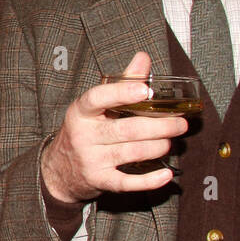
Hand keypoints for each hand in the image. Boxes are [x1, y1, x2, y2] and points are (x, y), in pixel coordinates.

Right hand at [40, 52, 188, 202]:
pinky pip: (127, 182)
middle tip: (180, 124)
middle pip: (126, 129)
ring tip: (170, 142)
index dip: (121, 93)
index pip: (97, 99)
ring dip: (158, 147)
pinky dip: (149, 180)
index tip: (145, 89)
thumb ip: (121, 83)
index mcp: (81, 112)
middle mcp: (83, 135)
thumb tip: (143, 58)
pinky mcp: (99, 180)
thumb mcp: (94, 108)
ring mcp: (91, 160)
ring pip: (132, 153)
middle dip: (159, 126)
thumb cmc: (84, 132)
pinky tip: (165, 174)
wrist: (59, 169)